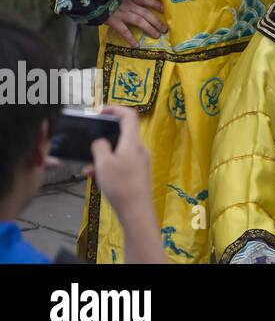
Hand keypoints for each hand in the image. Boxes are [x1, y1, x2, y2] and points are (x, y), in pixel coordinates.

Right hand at [85, 106, 164, 263]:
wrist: (136, 210)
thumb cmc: (121, 185)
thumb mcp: (104, 163)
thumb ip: (100, 147)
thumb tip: (100, 141)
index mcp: (133, 142)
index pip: (128, 116)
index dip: (115, 109)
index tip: (100, 111)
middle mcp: (139, 149)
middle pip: (121, 134)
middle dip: (102, 139)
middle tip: (88, 145)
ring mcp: (140, 161)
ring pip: (118, 152)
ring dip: (102, 157)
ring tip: (87, 169)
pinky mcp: (137, 173)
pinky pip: (120, 164)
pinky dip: (108, 167)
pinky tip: (96, 179)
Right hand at [105, 0, 166, 47]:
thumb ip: (127, 1)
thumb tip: (135, 8)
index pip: (146, 0)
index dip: (156, 4)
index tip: (164, 9)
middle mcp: (128, 5)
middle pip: (146, 13)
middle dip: (157, 21)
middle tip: (165, 29)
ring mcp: (121, 13)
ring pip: (139, 21)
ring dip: (149, 28)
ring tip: (157, 35)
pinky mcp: (113, 21)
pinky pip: (124, 30)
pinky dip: (130, 38)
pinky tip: (136, 45)